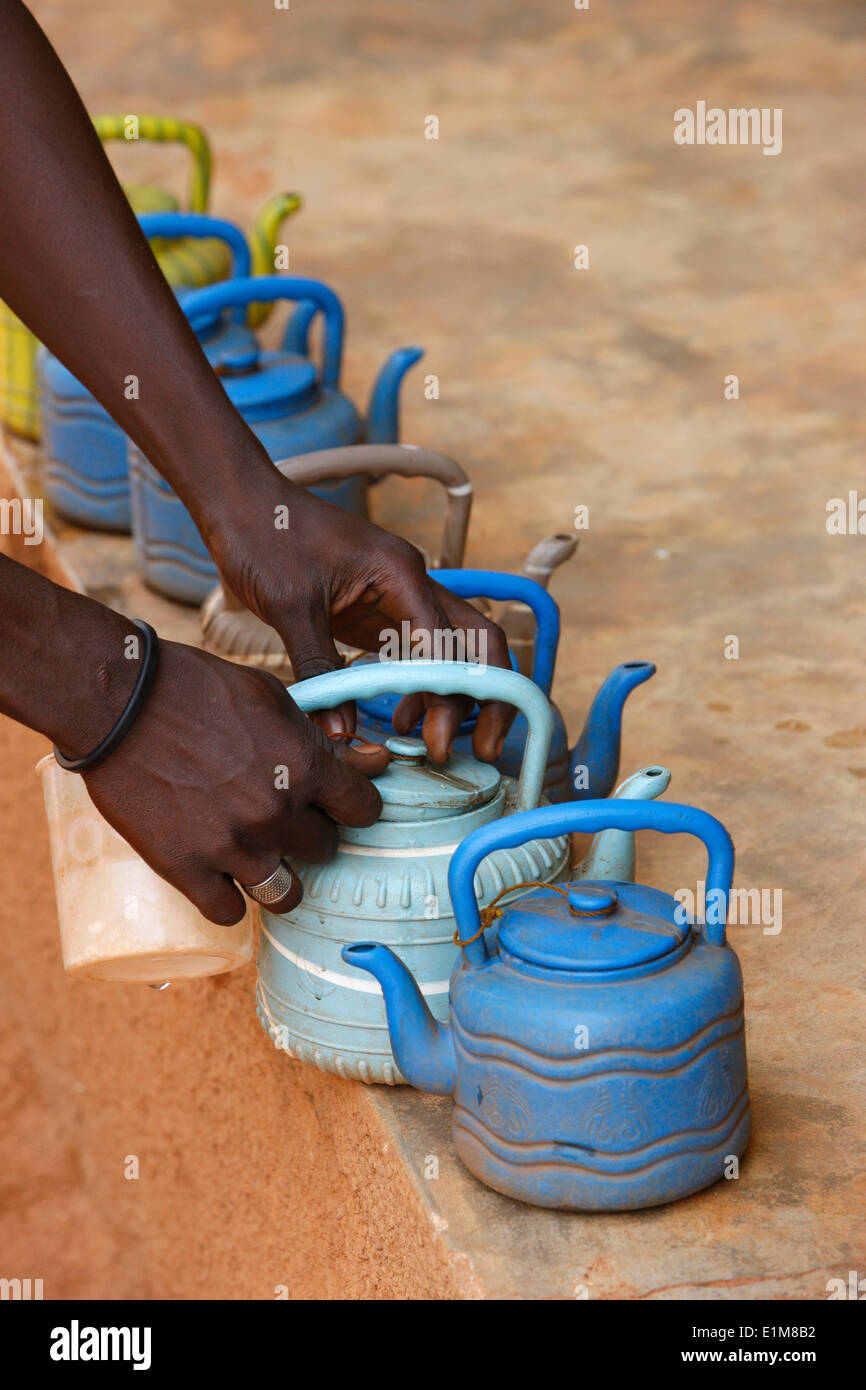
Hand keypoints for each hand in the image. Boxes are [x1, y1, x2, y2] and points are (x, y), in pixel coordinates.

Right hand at [82, 641, 389, 922]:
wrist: (117, 703)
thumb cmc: (195, 689)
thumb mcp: (272, 697)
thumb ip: (320, 738)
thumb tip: (374, 761)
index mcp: (304, 766)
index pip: (364, 810)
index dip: (354, 806)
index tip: (338, 804)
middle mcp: (276, 813)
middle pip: (324, 849)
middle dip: (308, 832)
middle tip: (279, 815)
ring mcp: (232, 847)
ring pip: (286, 895)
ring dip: (278, 876)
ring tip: (257, 854)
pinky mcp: (186, 869)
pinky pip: (228, 912)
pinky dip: (227, 898)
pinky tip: (218, 875)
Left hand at [208, 475, 515, 764]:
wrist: (243, 502)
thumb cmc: (267, 536)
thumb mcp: (290, 607)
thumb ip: (319, 669)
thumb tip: (338, 734)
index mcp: (401, 574)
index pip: (447, 643)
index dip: (450, 697)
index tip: (437, 742)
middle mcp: (412, 584)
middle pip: (475, 643)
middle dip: (486, 697)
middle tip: (480, 751)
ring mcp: (399, 597)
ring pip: (451, 651)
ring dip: (451, 696)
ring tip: (425, 742)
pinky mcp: (378, 610)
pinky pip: (415, 653)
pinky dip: (419, 686)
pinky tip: (400, 717)